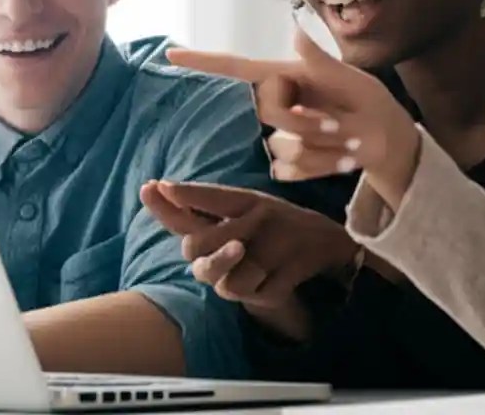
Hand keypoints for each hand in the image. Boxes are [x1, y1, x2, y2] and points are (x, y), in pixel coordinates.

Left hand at [139, 180, 358, 339]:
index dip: (184, 194)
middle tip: (218, 264)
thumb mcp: (241, 208)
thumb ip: (197, 208)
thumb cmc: (271, 226)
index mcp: (246, 200)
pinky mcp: (293, 269)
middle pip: (200, 248)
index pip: (210, 197)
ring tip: (247, 275)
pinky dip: (258, 297)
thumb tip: (155, 186)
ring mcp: (278, 243)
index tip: (158, 187)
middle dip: (201, 264)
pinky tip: (268, 282)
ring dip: (232, 287)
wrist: (329, 240)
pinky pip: (257, 297)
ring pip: (227, 284)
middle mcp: (260, 217)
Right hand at [165, 28, 422, 209]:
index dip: (203, 62)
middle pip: (269, 113)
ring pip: (281, 147)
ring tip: (347, 140)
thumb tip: (294, 30)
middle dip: (306, 121)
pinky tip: (343, 159)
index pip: (236, 68)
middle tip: (341, 123)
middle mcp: (278, 104)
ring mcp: (280, 136)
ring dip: (320, 147)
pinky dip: (322, 167)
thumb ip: (322, 62)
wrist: (385, 141)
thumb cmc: (371, 102)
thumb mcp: (354, 81)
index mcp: (287, 77)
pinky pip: (290, 172)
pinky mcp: (288, 166)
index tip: (170, 54)